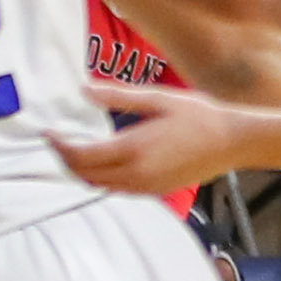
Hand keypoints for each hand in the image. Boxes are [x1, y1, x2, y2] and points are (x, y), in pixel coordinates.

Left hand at [52, 81, 247, 196]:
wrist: (233, 142)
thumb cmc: (199, 116)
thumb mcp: (157, 98)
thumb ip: (117, 96)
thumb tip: (84, 89)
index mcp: (134, 149)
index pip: (83, 156)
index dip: (60, 146)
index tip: (48, 133)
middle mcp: (137, 174)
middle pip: (86, 175)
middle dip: (65, 160)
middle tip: (55, 141)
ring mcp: (147, 187)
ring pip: (100, 186)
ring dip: (81, 172)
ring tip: (72, 149)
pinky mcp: (155, 191)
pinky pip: (117, 189)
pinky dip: (101, 178)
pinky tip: (100, 160)